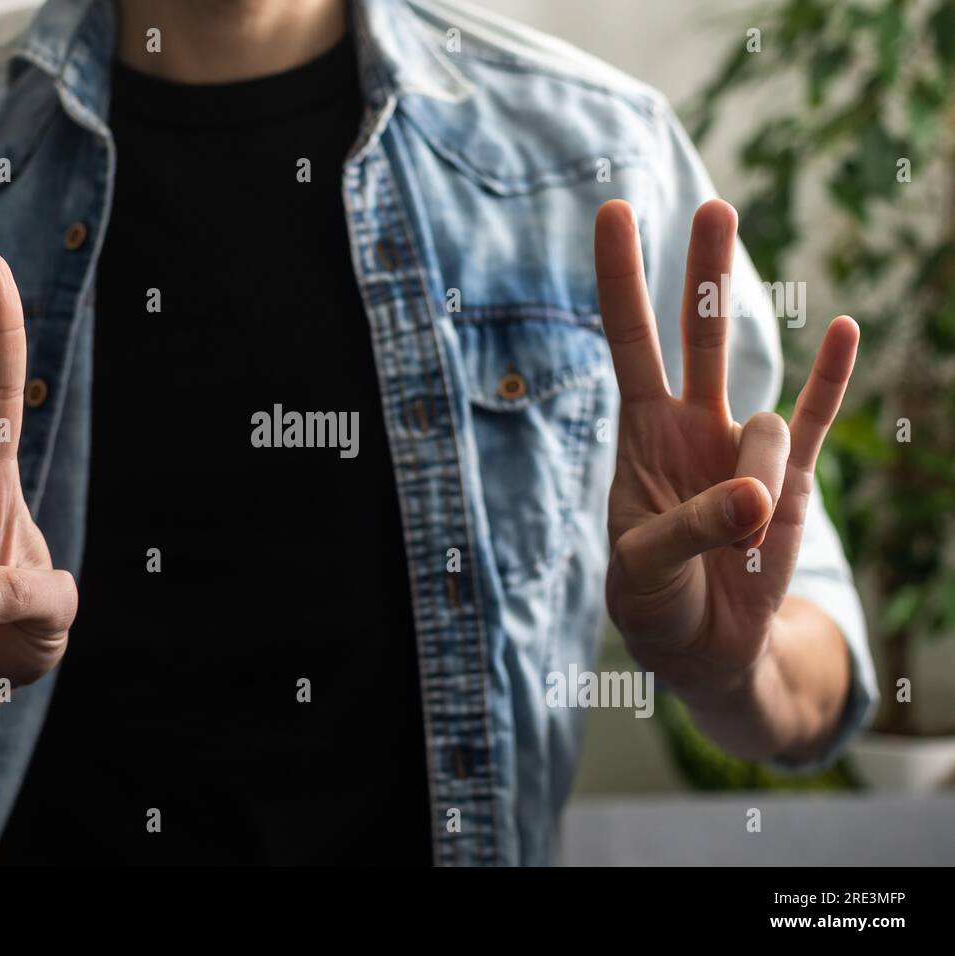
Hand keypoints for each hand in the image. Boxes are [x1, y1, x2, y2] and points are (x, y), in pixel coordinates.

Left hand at [595, 199, 856, 700]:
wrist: (703, 645)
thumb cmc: (654, 600)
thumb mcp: (647, 568)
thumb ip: (691, 528)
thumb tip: (757, 495)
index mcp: (641, 435)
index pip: (628, 341)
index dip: (621, 278)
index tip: (613, 209)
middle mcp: (692, 426)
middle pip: (699, 335)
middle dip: (705, 273)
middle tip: (713, 205)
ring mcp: (744, 448)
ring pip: (764, 428)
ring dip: (758, 484)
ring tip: (742, 544)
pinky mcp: (794, 480)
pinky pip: (816, 419)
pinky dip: (830, 378)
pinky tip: (840, 329)